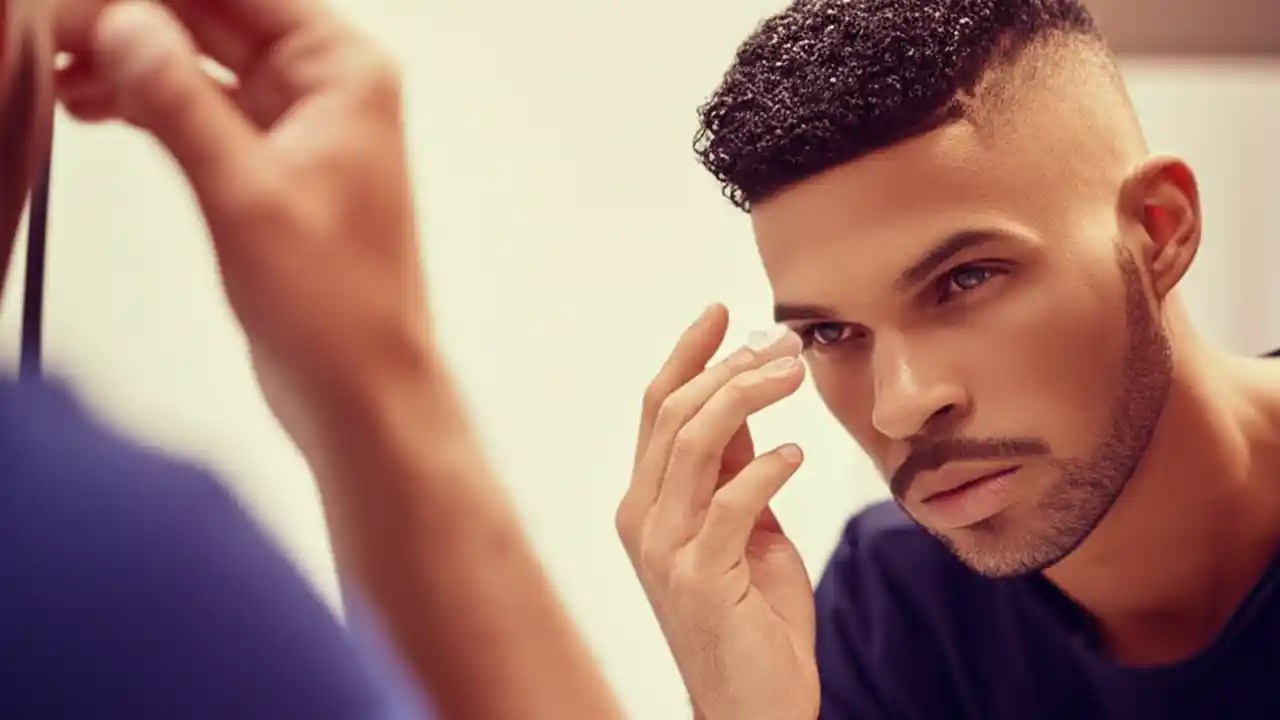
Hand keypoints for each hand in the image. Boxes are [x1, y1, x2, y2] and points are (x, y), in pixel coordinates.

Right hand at [52, 0, 429, 455]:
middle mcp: (324, 87)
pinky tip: (90, 104)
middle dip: (127, 18)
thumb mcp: (243, 193)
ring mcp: (295, 124)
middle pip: (209, 14)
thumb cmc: (338, 307)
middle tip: (53, 33)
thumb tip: (123, 24)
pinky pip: (195, 106)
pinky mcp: (266, 164)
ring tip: (56, 72)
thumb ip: (180, 101)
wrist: (359, 388)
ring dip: (126, 59)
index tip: (87, 4)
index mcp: (341, 71)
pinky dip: (144, 101)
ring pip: (194, 59)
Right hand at [616, 304, 819, 719]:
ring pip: (694, 444)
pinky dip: (766, 469)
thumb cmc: (754, 621)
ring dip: (745, 398)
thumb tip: (748, 402)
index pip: (656, 411)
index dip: (687, 356)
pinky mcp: (702, 580)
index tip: (722, 313)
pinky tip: (796, 454)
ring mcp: (667, 552)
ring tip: (792, 375)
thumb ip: (736, 472)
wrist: (754, 708)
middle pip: (673, 416)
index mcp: (646, 504)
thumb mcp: (746, 530)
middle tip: (781, 343)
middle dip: (727, 367)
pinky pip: (733, 502)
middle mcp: (643, 521)